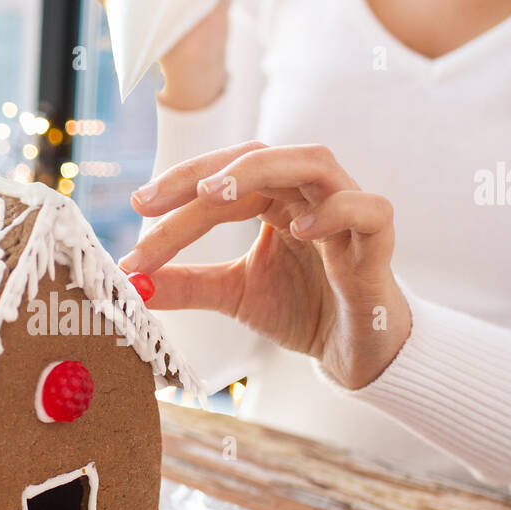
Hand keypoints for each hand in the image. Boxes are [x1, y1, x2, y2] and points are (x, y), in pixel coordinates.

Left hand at [121, 142, 411, 389]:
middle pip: (256, 159)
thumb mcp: (233, 294)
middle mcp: (309, 191)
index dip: (177, 189)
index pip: (222, 179)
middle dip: (201, 175)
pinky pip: (366, 209)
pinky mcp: (379, 238)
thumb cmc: (303, 309)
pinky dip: (336, 211)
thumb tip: (131, 283)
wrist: (355, 350)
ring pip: (313, 162)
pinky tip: (300, 230)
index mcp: (275, 197)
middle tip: (151, 202)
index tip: (136, 211)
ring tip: (213, 193)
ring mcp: (347, 208)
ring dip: (261, 170)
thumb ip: (187, 285)